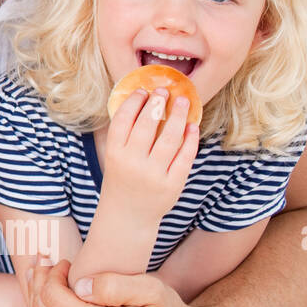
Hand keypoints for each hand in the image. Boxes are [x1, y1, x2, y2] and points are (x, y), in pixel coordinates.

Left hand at [27, 259, 209, 306]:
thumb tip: (78, 285)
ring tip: (41, 280)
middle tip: (44, 265)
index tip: (62, 263)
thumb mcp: (149, 289)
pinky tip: (46, 306)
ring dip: (36, 303)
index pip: (51, 296)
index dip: (51, 274)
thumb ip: (111, 284)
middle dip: (39, 284)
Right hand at [98, 87, 200, 220]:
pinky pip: (185, 156)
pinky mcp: (173, 184)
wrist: (128, 216)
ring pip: (170, 138)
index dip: (134, 102)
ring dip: (178, 116)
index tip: (143, 90)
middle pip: (147, 125)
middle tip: (164, 90)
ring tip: (183, 102)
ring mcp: (154, 174)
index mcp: (114, 153)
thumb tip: (145, 103)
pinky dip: (191, 139)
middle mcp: (133, 162)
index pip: (123, 119)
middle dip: (157, 103)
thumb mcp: (115, 157)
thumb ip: (125, 135)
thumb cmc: (122, 180)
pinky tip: (192, 126)